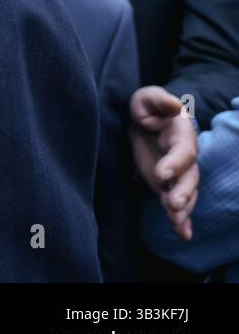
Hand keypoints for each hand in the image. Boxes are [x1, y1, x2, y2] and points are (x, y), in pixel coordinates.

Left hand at [129, 85, 198, 240]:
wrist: (145, 121)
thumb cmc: (147, 108)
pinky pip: (177, 204)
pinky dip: (182, 220)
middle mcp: (184, 158)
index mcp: (182, 136)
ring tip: (177, 222)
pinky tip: (183, 234)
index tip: (162, 173)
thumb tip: (174, 106)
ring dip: (182, 209)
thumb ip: (158, 100)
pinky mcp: (168, 185)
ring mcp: (177, 174)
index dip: (175, 163)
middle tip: (173, 205)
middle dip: (183, 192)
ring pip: (185, 194)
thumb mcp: (147, 98)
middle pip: (189, 178)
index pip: (183, 152)